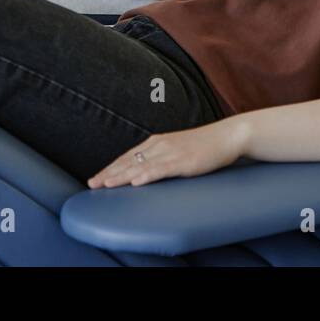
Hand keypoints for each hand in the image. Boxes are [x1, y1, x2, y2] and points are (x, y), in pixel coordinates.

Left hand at [87, 118, 247, 188]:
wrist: (227, 136)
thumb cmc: (203, 145)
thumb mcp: (176, 150)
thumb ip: (161, 158)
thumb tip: (144, 170)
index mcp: (156, 143)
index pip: (127, 157)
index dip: (111, 168)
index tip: (96, 178)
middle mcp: (160, 145)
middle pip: (129, 161)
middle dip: (109, 173)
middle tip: (92, 184)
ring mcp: (171, 152)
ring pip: (141, 165)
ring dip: (122, 175)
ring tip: (106, 184)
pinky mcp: (184, 160)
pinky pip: (162, 169)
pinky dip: (148, 175)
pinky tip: (137, 181)